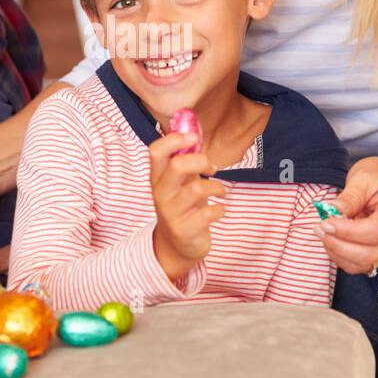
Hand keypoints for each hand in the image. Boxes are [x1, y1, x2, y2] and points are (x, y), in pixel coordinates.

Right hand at [149, 132, 225, 279]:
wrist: (176, 246)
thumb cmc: (182, 206)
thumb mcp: (180, 183)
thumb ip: (185, 160)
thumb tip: (195, 130)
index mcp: (157, 178)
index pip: (156, 151)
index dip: (174, 139)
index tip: (193, 137)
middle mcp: (161, 194)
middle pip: (177, 166)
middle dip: (200, 161)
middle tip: (211, 167)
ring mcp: (171, 213)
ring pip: (197, 189)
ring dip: (216, 186)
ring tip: (221, 191)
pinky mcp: (185, 230)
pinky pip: (209, 212)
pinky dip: (220, 209)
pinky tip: (219, 210)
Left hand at [318, 157, 377, 275]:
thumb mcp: (364, 177)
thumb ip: (349, 196)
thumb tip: (331, 212)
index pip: (375, 231)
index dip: (347, 232)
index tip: (325, 222)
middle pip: (368, 254)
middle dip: (338, 245)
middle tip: (319, 228)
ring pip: (362, 264)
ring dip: (337, 252)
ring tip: (325, 232)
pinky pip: (359, 266)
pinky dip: (341, 257)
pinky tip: (333, 240)